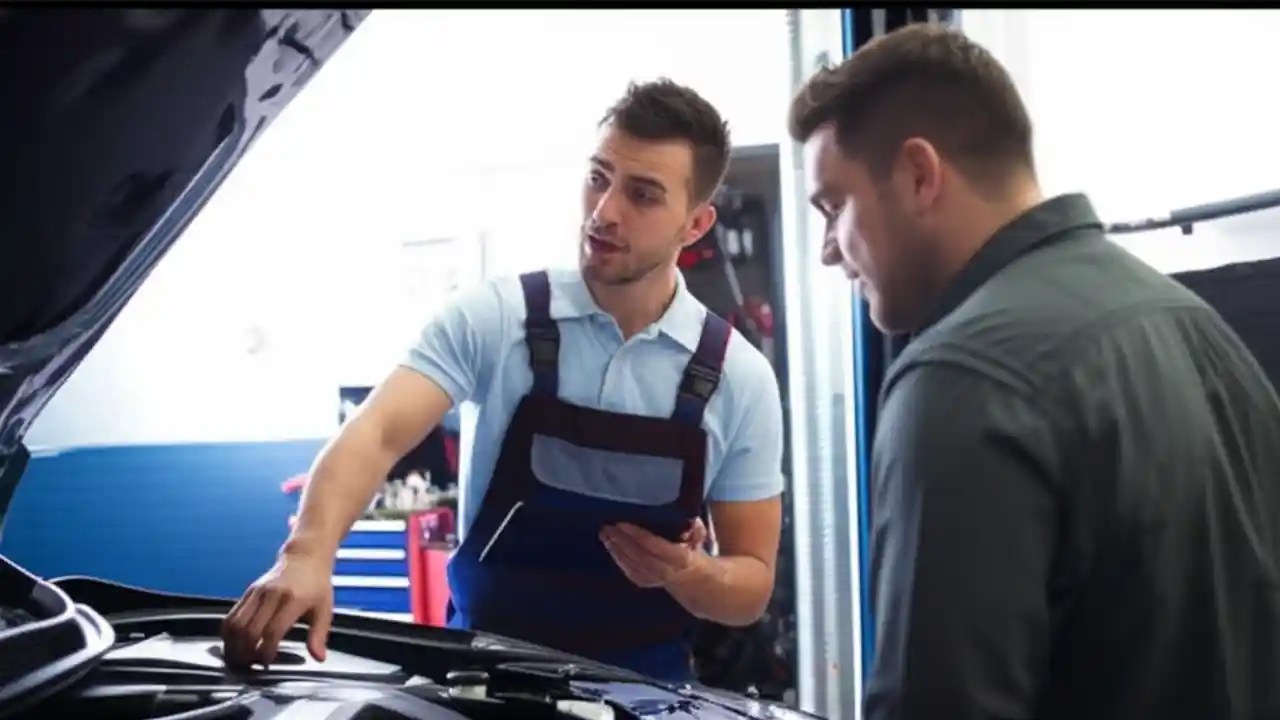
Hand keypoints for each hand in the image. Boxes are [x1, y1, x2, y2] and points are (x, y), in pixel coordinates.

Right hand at [220, 550, 334, 666]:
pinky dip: (229, 632)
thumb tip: (319, 658)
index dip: (266, 651)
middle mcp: (271, 595)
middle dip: (247, 652)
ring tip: (240, 657)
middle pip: (249, 630)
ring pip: (235, 623)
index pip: (273, 631)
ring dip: (233, 645)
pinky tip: (234, 643)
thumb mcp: (324, 609)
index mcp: (292, 600)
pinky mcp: (249, 591)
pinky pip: (232, 614)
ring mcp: (257, 592)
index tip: (267, 662)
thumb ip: (319, 634)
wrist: (305, 557)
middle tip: (251, 664)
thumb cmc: (316, 585)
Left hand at [600, 519, 708, 588]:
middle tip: (607, 526)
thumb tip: (693, 521)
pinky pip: (628, 570)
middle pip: (638, 554)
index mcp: (679, 558)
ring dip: (615, 548)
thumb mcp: (698, 539)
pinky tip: (609, 545)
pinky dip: (617, 558)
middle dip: (621, 540)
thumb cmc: (689, 551)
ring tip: (604, 534)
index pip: (653, 545)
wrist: (689, 578)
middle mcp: (664, 570)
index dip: (636, 534)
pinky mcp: (643, 582)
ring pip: (631, 563)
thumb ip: (697, 531)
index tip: (622, 523)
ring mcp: (653, 578)